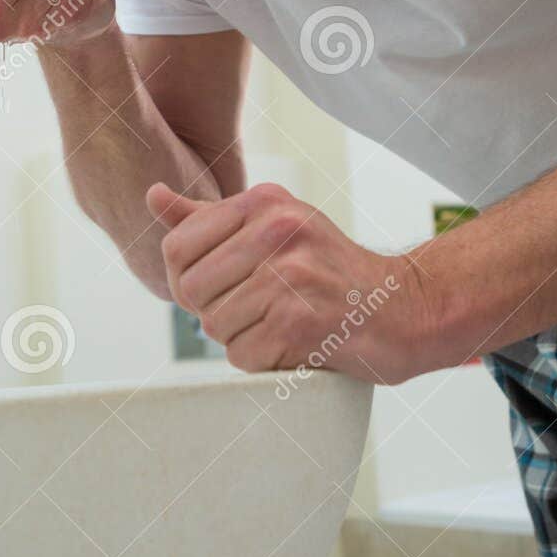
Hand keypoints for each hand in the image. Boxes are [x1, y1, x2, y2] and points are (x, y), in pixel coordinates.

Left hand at [146, 181, 430, 384]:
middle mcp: (277, 231)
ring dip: (242, 338)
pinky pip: (243, 356)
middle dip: (213, 312)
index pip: (177, 248)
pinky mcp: (300, 322)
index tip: (218, 289)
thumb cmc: (331, 270)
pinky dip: (263, 361)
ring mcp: (290, 276)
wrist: (404, 309)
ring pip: (215, 327)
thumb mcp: (275, 226)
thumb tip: (152, 195)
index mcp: (265, 203)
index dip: (185, 280)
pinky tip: (295, 344)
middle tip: (254, 313)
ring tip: (280, 324)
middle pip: (191, 291)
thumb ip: (209, 218)